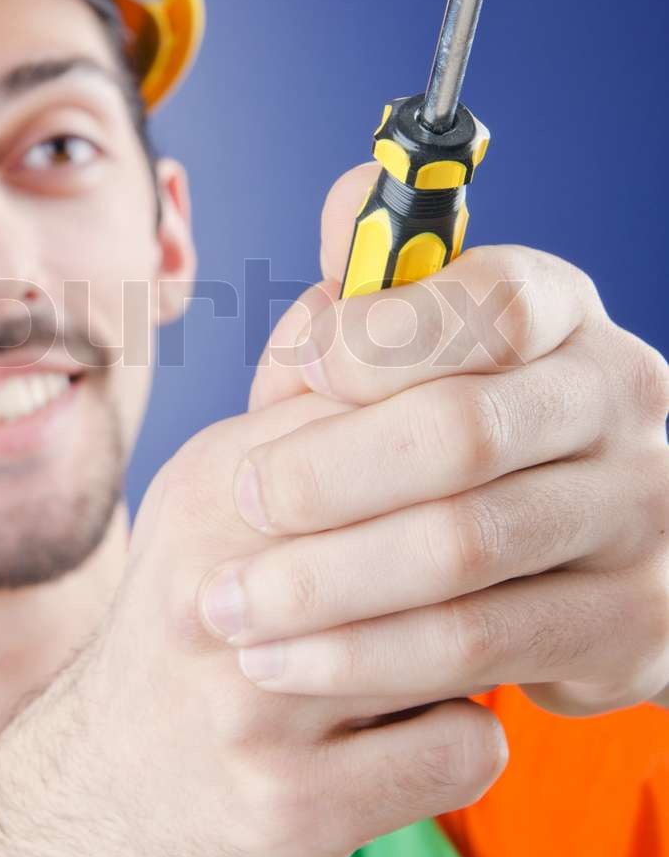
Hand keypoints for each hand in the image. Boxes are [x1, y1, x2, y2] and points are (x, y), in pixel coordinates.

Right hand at [67, 309, 509, 856]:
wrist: (99, 791)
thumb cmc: (191, 619)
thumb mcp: (218, 491)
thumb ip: (302, 398)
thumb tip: (369, 283)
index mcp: (220, 490)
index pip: (387, 418)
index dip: (477, 425)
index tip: (514, 452)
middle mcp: (227, 589)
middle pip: (445, 528)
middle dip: (498, 542)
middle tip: (519, 551)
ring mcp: (258, 706)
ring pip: (468, 640)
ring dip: (481, 640)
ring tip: (445, 641)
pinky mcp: (297, 807)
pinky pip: (466, 747)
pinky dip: (460, 736)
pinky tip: (406, 731)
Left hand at [205, 164, 668, 720]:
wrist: (569, 570)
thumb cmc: (458, 437)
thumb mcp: (416, 357)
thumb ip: (372, 292)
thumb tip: (347, 197)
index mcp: (567, 320)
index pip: (496, 301)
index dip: (387, 332)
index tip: (303, 368)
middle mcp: (623, 405)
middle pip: (463, 431)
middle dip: (327, 475)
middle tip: (239, 501)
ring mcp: (640, 519)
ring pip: (463, 548)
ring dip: (325, 582)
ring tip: (229, 606)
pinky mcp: (630, 629)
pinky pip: (478, 646)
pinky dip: (364, 656)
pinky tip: (282, 659)